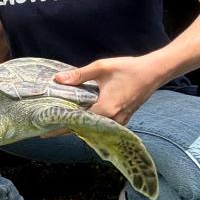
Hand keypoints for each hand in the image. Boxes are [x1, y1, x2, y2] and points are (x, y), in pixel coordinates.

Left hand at [52, 55, 166, 124]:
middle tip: (48, 126)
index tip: (45, 131)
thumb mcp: (101, 68)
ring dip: (80, 126)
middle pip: (85, 129)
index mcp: (106, 108)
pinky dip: (91, 124)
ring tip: (61, 123)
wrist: (154, 72)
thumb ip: (79, 75)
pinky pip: (104, 126)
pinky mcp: (124, 119)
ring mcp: (120, 121)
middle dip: (67, 128)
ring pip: (95, 129)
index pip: (78, 122)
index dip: (60, 126)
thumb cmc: (128, 68)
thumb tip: (57, 80)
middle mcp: (113, 119)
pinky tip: (81, 119)